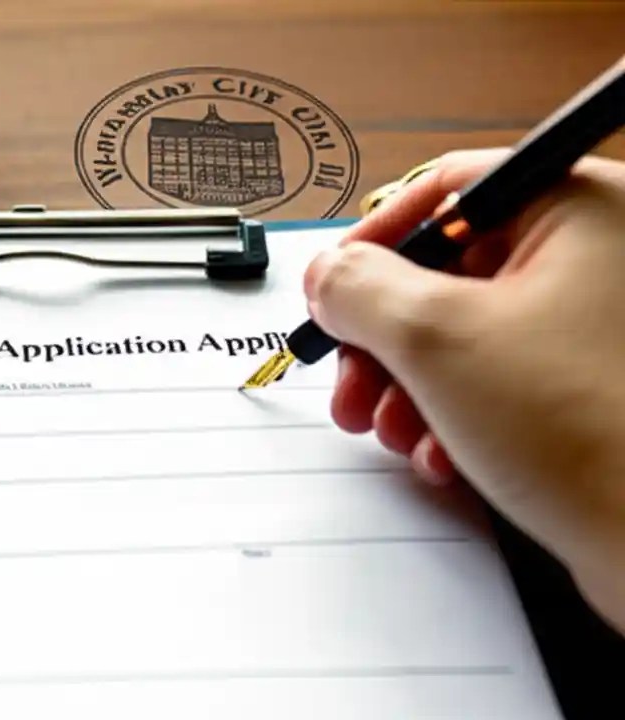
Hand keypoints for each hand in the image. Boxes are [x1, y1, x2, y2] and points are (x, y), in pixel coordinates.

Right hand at [305, 149, 624, 632]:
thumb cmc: (596, 432)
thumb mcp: (437, 339)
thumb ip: (361, 289)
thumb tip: (330, 273)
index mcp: (584, 209)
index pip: (450, 188)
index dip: (375, 240)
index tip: (335, 288)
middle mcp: (603, 255)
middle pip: (451, 269)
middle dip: (386, 337)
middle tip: (352, 378)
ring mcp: (603, 322)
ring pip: (470, 331)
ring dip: (410, 384)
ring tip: (390, 429)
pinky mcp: (597, 383)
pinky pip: (503, 375)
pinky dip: (456, 412)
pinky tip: (442, 454)